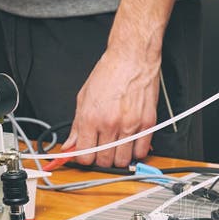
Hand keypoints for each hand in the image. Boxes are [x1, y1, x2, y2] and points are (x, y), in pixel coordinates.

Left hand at [61, 47, 159, 166]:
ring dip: (118, 159)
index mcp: (91, 118)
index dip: (83, 158)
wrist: (132, 59)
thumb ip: (77, 124)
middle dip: (100, 160)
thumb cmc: (110, 73)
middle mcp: (110, 124)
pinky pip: (142, 151)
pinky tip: (131, 145)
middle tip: (101, 151)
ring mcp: (130, 126)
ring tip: (116, 149)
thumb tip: (71, 143)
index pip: (84, 155)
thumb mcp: (84, 97)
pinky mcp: (147, 124)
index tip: (85, 155)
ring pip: (123, 160)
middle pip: (103, 161)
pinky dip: (136, 153)